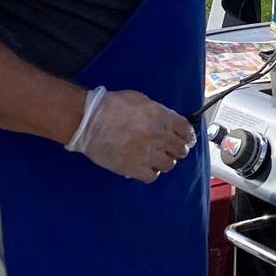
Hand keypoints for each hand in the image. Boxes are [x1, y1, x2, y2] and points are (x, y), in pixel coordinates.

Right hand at [75, 89, 194, 182]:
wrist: (89, 121)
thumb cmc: (110, 107)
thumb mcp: (140, 99)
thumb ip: (157, 112)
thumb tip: (165, 121)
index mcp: (162, 117)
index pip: (186, 131)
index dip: (187, 136)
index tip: (185, 140)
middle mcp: (159, 136)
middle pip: (180, 150)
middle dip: (176, 149)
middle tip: (169, 150)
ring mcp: (148, 154)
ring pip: (169, 165)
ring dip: (164, 161)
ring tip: (154, 158)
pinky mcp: (135, 168)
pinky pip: (152, 176)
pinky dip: (150, 172)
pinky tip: (144, 167)